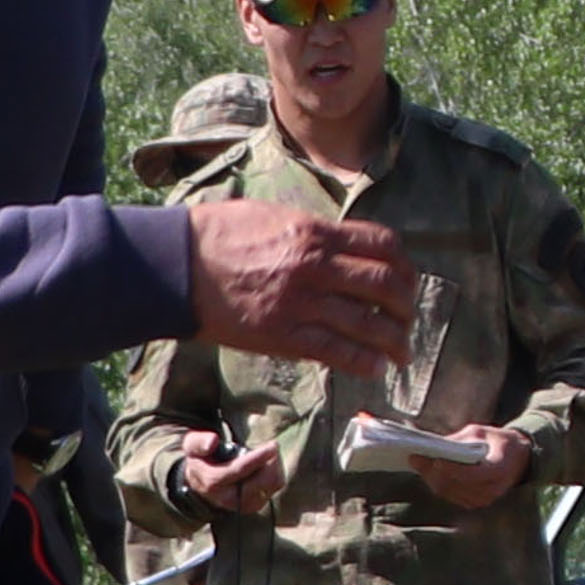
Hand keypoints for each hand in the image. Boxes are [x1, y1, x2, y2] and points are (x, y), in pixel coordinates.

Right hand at [178, 427, 291, 520]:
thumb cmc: (200, 458)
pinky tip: (268, 463)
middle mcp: (229, 498)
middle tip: (271, 445)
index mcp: (212, 482)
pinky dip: (276, 471)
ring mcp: (243, 504)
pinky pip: (276, 486)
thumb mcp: (192, 446)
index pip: (239, 471)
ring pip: (273, 484)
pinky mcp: (255, 505)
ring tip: (268, 453)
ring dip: (275, 465)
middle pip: (262, 481)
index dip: (258, 457)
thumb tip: (213, 441)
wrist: (202, 483)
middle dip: (271, 460)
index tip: (272, 445)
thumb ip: (199, 442)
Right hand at [190, 206, 416, 373]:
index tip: (406, 277)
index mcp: (315, 233)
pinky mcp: (283, 337)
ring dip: (394, 341)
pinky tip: (375, 369)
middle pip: (385, 285)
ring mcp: (301, 305)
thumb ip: (313, 230)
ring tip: (402, 352)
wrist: (177, 266)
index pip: (382, 245)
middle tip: (408, 317)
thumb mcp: (273, 214)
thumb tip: (342, 243)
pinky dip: (364, 363)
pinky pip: (337, 353)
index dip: (403, 263)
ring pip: (368, 325)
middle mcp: (315, 268)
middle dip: (406, 304)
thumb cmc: (218, 235)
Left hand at [403, 435, 533, 511]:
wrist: (520, 459)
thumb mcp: (481, 432)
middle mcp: (493, 489)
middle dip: (433, 472)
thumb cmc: (499, 441)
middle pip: (456, 485)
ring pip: (451, 493)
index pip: (471, 474)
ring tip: (418, 463)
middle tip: (415, 458)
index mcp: (499, 469)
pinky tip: (428, 473)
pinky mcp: (477, 503)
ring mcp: (485, 499)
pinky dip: (438, 484)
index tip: (433, 459)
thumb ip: (460, 439)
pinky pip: (452, 496)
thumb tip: (434, 444)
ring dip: (432, 479)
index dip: (451, 468)